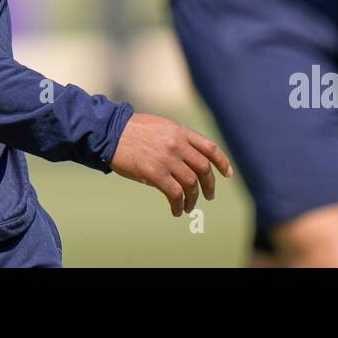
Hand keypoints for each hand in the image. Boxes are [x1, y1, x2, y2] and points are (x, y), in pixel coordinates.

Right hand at [109, 113, 232, 215]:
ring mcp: (167, 159)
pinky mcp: (154, 173)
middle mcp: (177, 144)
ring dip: (192, 199)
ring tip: (188, 207)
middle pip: (203, 168)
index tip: (227, 174)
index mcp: (180, 131)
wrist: (110, 132)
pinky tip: (176, 210)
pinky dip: (178, 204)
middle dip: (209, 185)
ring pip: (191, 184)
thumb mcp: (160, 126)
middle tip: (208, 196)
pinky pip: (174, 193)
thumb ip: (177, 139)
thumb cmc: (132, 130)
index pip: (210, 147)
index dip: (222, 162)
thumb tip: (188, 159)